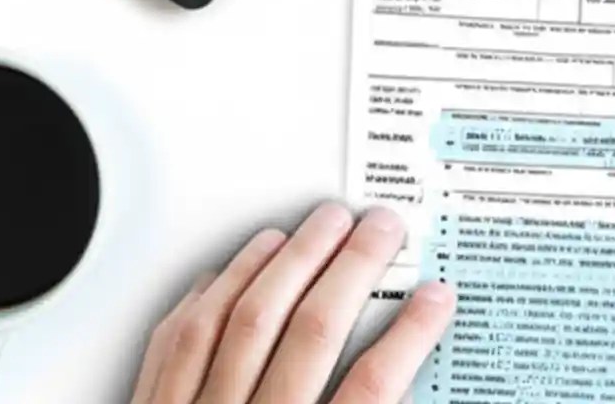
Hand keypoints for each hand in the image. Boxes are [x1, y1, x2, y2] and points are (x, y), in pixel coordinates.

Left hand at [130, 204, 454, 403]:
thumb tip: (400, 397)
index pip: (371, 392)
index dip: (410, 336)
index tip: (436, 299)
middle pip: (309, 335)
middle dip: (351, 269)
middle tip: (381, 229)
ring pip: (240, 321)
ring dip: (284, 263)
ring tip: (316, 227)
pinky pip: (178, 339)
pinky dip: (209, 294)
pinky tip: (233, 268)